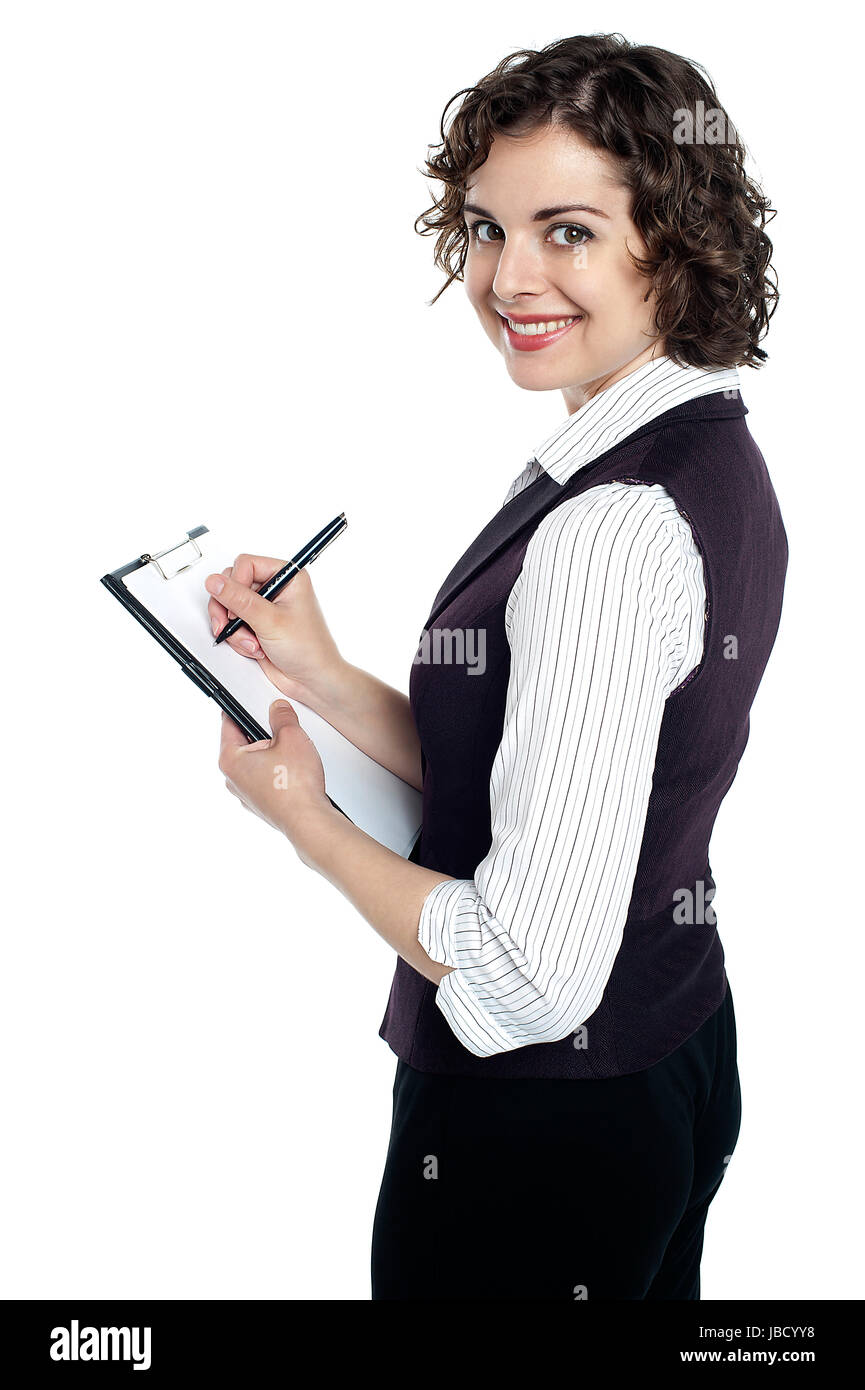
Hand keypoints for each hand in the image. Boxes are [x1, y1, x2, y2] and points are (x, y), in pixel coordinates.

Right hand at [205, 555, 343, 706]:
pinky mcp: (255, 625)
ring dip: (234, 628)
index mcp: (287, 577)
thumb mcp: (271, 621)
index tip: (238, 606)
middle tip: (235, 624)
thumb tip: (215, 582)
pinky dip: (238, 638)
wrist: (312, 680)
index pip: (246, 564)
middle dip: (231, 609)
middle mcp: (274, 589)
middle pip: (232, 584)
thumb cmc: (309, 649)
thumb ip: (240, 600)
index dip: (236, 583)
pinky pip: (231, 624)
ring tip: (251, 641)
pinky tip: (255, 647)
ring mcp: (263, 608)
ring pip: (228, 606)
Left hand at [218, 700, 331, 850]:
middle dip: (263, 733)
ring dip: (272, 754)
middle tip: (282, 728)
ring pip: (256, 763)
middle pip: (244, 743)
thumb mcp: (292, 737)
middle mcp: (233, 779)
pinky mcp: (261, 804)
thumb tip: (278, 709)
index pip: (229, 724)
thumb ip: (282, 717)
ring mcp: (247, 794)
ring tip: (292, 753)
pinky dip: (277, 772)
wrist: (309, 821)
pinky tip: (294, 772)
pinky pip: (266, 779)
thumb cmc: (295, 787)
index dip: (239, 708)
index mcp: (230, 760)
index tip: (241, 700)